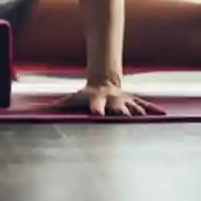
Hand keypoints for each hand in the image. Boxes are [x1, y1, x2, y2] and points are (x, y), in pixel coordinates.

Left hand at [36, 82, 166, 116]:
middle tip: (124, 116)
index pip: (96, 106)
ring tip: (147, 118)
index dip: (96, 109)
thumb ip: (57, 105)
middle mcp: (113, 100)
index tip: (97, 115)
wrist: (104, 82)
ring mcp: (125, 100)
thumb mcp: (71, 99)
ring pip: (133, 106)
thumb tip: (36, 109)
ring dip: (139, 112)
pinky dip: (153, 110)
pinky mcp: (134, 102)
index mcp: (98, 101)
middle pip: (117, 106)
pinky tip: (164, 115)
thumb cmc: (86, 95)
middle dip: (121, 111)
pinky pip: (145, 106)